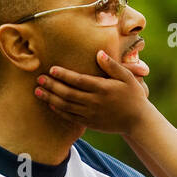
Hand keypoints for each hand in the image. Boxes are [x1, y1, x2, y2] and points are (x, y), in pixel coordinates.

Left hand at [35, 50, 149, 133]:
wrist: (138, 121)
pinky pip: (70, 117)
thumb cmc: (133, 96)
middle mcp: (94, 102)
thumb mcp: (127, 77)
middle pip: (68, 93)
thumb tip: (98, 53)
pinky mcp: (89, 123)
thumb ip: (112, 65)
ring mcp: (91, 114)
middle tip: (39, 79)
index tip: (51, 69)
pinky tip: (50, 104)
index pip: (78, 81)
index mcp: (102, 88)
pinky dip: (59, 110)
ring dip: (50, 98)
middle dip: (52, 86)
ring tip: (38, 91)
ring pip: (66, 106)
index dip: (64, 75)